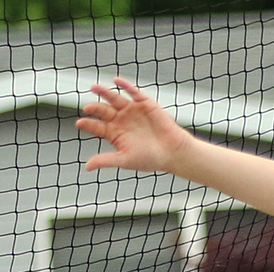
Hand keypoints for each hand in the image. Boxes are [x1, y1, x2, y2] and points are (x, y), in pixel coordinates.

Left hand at [76, 78, 192, 172]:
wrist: (174, 152)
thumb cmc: (151, 159)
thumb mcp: (125, 160)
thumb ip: (106, 160)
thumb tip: (87, 167)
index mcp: (114, 133)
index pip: (96, 126)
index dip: (87, 124)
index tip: (80, 123)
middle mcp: (120, 120)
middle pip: (102, 110)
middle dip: (94, 108)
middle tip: (88, 108)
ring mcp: (132, 110)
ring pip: (113, 98)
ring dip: (104, 92)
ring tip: (94, 88)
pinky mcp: (144, 103)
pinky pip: (133, 92)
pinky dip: (125, 86)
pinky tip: (116, 81)